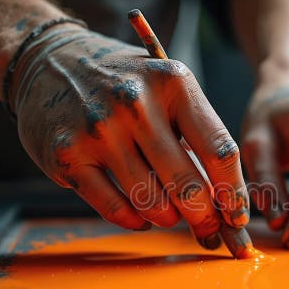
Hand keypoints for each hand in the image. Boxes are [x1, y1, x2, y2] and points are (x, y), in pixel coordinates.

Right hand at [9, 24, 248, 248]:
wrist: (49, 59)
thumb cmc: (124, 81)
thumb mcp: (167, 86)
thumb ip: (196, 133)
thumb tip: (226, 201)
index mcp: (173, 83)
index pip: (220, 150)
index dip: (235, 193)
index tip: (239, 216)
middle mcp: (136, 104)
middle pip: (188, 185)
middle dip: (204, 217)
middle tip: (208, 228)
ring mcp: (99, 130)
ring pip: (151, 202)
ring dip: (168, 217)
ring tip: (169, 212)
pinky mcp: (67, 154)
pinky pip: (114, 208)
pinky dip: (134, 220)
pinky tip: (141, 215)